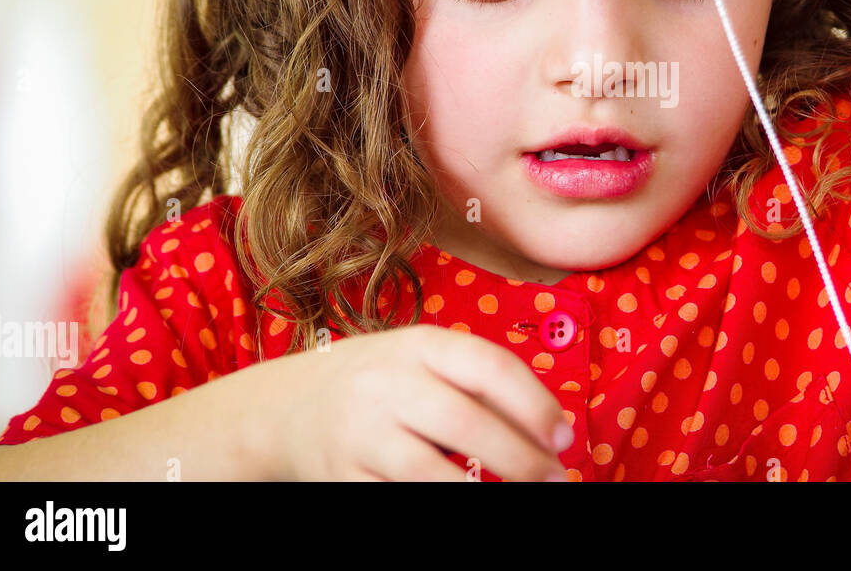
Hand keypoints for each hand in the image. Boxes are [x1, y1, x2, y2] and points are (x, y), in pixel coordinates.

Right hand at [261, 324, 572, 480]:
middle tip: (553, 478)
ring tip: (518, 495)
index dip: (535, 405)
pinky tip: (466, 501)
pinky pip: (400, 499)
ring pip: (431, 474)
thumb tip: (548, 428)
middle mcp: (385, 385)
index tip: (565, 438)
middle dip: (520, 457)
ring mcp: (360, 435)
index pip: (488, 367)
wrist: (285, 409)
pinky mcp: (341, 480)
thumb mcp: (422, 363)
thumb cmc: (378, 383)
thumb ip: (477, 385)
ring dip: (482, 493)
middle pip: (465, 424)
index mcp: (418, 345)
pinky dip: (438, 504)